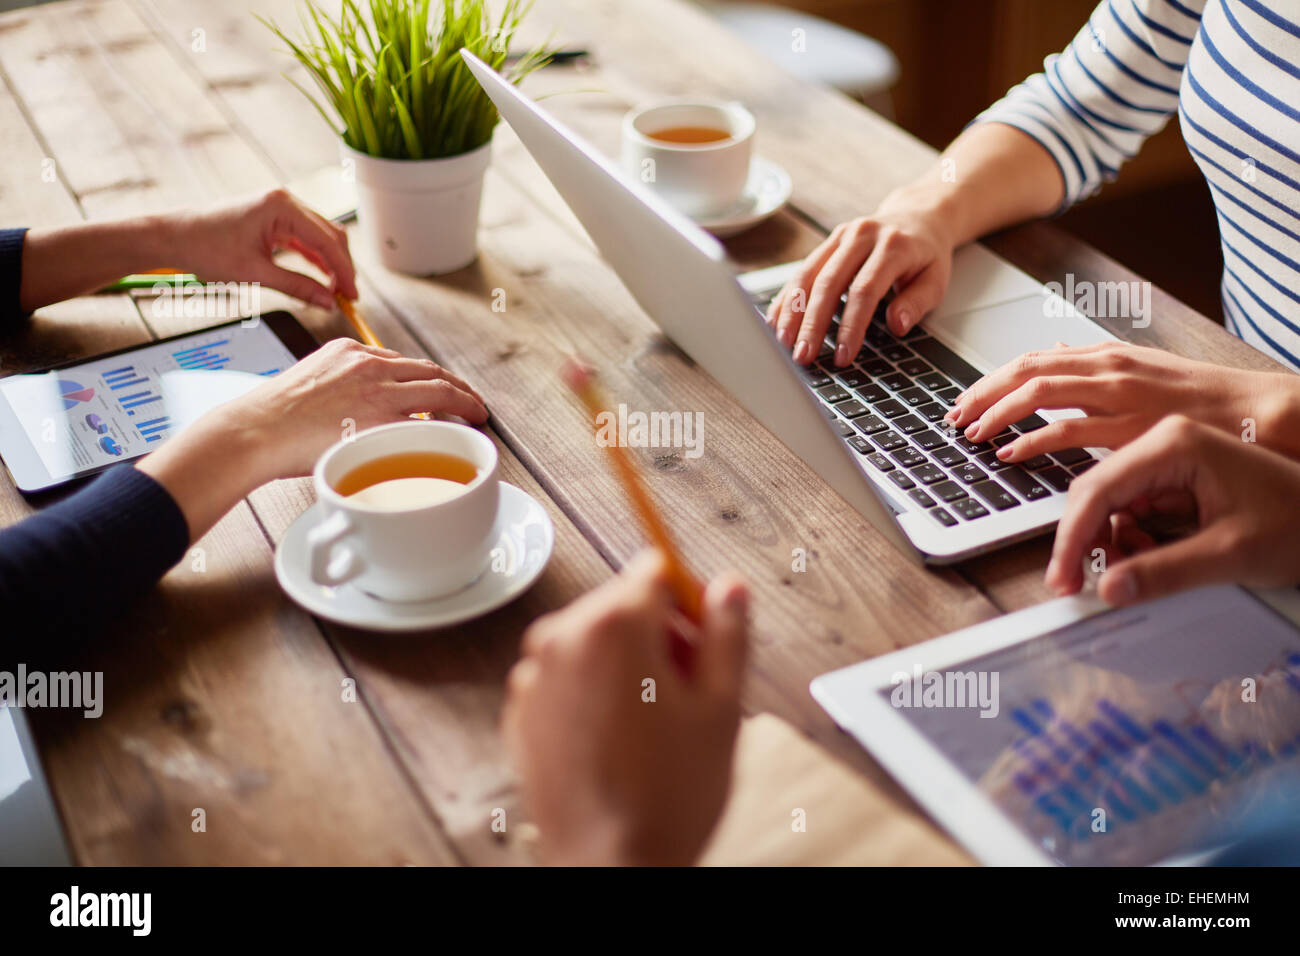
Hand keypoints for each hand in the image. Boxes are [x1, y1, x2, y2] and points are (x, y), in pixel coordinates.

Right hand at [138, 338, 486, 538]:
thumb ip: (341, 389)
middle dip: (457, 385)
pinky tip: (462, 430)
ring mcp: (378, 388)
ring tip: (478, 414)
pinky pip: (430, 414)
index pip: (403, 362)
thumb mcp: (310, 385)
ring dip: (465, 400)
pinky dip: (452, 420)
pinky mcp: (381, 416)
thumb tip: (357, 410)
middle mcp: (368, 364)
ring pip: (439, 386)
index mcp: (350, 352)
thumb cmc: (273, 419)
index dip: (429, 376)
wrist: (255, 431)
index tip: (441, 388)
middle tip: (472, 401)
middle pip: (429, 369)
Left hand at [165, 188, 358, 308]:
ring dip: (330, 264)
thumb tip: (327, 302)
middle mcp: (285, 202)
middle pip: (330, 235)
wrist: (174, 237)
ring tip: (336, 292)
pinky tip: (322, 279)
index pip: (327, 240)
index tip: (352, 296)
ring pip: (320, 237)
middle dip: (342, 267)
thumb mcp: (254, 274)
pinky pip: (304, 239)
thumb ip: (297, 287)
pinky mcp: (274, 220)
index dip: (344, 271)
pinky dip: (315, 259)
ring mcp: (280, 209)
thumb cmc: (205, 248)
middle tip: (347, 297)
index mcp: (281, 207)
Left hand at [503, 551, 748, 865]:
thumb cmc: (667, 796)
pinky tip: (618, 743)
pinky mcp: (520, 711)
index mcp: (613, 625)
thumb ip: (727, 632)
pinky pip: (567, 679)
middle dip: (659, 637)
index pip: (657, 570)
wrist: (610, 869)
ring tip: (653, 728)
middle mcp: (561, 638)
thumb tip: (730, 586)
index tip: (705, 641)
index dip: (690, 603)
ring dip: (626, 667)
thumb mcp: (721, 707)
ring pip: (594, 643)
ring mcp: (534, 676)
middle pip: (623, 604)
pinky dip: (592, 696)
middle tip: (686, 696)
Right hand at [767, 195, 955, 365]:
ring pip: (807, 275)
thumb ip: (917, 303)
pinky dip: (787, 298)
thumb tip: (897, 325)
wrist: (918, 216)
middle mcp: (862, 235)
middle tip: (802, 356)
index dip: (851, 326)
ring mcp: (841, 236)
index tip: (843, 356)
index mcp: (893, 246)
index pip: (865, 290)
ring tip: (783, 342)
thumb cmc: (926, 255)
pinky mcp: (828, 243)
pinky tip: (777, 321)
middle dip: (812, 324)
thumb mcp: (936, 280)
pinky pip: (801, 270)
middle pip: (828, 282)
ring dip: (792, 312)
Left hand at [946, 342, 1295, 462]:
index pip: (1033, 360)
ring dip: (996, 414)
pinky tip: (1009, 453)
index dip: (992, 380)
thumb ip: (1095, 364)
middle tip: (954, 417)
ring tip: (972, 434)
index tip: (966, 399)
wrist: (1258, 411)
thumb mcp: (1143, 369)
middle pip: (1025, 372)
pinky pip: (1066, 431)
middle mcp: (1107, 368)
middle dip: (981, 394)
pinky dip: (1030, 441)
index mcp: (1108, 355)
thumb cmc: (1204, 398)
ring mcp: (1117, 395)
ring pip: (1037, 394)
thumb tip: (1055, 351)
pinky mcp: (1128, 427)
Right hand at [1047, 415, 1299, 605]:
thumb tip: (1108, 590)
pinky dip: (1130, 537)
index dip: (1073, 538)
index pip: (1098, 489)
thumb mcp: (1230, 554)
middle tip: (1076, 584)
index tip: (1064, 578)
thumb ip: (1163, 574)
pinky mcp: (1177, 477)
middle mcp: (1165, 441)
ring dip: (1109, 541)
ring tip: (1132, 571)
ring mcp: (1169, 457)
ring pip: (1110, 502)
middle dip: (1085, 541)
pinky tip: (1149, 557)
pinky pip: (1133, 507)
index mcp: (1173, 443)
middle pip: (1096, 492)